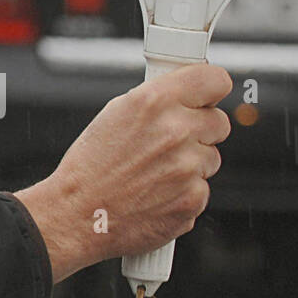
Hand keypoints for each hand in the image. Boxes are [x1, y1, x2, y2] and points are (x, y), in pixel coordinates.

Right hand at [14, 63, 232, 281]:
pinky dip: (184, 192)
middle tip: (171, 142)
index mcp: (154, 102)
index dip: (212, 88)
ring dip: (191, 163)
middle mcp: (175, 132)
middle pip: (219, 121)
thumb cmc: (89, 169)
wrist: (78, 217)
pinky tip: (156, 193)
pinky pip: (202, 188)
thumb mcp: (115, 115)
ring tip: (154, 172)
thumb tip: (185, 94)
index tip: (209, 95)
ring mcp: (187, 168)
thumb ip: (157, 100)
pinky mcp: (193, 200)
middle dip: (200, 130)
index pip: (215, 80)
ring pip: (211, 157)